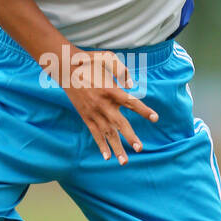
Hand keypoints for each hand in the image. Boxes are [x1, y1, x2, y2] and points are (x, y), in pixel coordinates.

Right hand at [62, 50, 158, 164]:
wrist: (65, 68)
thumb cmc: (89, 62)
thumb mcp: (107, 58)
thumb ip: (122, 71)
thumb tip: (132, 86)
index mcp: (111, 89)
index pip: (131, 102)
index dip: (143, 111)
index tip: (155, 118)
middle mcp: (102, 104)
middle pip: (119, 123)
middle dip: (130, 137)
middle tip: (139, 148)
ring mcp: (93, 112)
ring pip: (107, 133)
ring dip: (116, 148)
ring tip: (125, 161)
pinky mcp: (86, 117)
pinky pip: (94, 134)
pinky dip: (101, 146)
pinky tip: (107, 157)